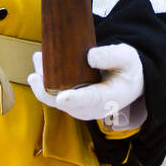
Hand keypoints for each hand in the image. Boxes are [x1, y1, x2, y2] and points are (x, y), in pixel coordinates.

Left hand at [28, 43, 147, 127]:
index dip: (75, 99)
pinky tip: (39, 67)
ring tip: (38, 57)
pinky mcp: (71, 105)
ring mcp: (80, 109)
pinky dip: (44, 83)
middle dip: (48, 82)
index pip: (91, 100)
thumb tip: (89, 57)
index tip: (62, 98)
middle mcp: (92, 109)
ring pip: (55, 99)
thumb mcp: (127, 57)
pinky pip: (54, 98)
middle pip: (65, 101)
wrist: (127, 84)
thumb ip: (112, 56)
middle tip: (39, 58)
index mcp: (109, 98)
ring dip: (43, 81)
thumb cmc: (127, 69)